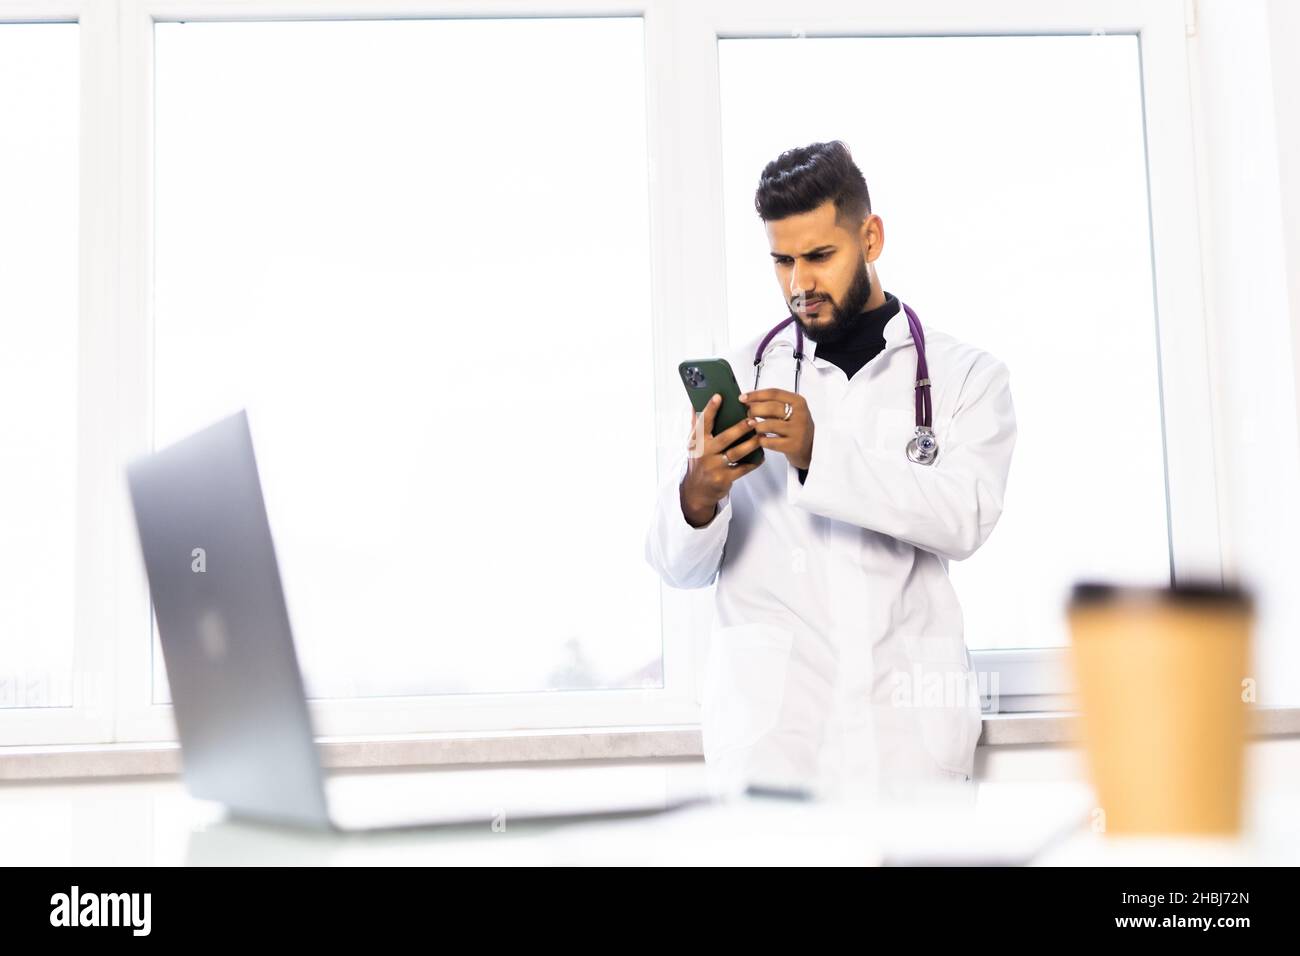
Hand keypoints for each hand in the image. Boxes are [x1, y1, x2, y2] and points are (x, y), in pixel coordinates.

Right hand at [679, 393, 762, 525]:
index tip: (719, 396)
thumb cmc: (698, 462)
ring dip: (751, 444)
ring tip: (761, 436)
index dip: (710, 409)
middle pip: (724, 438)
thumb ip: (696, 425)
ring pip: (736, 453)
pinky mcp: (724, 479)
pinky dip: (754, 462)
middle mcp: (705, 453)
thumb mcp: (693, 444)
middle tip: (753, 420)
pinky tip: (762, 455)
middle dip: (739, 428)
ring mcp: (715, 467)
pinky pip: (743, 468)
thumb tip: (693, 404)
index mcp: (697, 442)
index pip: (703, 422)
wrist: (696, 490)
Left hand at [737, 388, 814, 469]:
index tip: (742, 398)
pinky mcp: (793, 446)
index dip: (756, 394)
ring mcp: (798, 431)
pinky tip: (761, 439)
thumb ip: (772, 404)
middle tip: (748, 415)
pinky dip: (761, 440)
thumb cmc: (795, 427)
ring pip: (768, 425)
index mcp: (798, 402)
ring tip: (755, 427)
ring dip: (756, 426)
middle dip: (754, 410)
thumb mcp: (789, 411)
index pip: (774, 393)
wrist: (810, 449)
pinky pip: (769, 441)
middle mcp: (800, 415)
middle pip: (770, 407)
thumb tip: (747, 400)